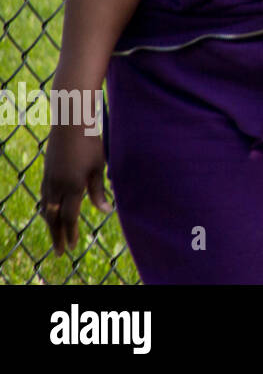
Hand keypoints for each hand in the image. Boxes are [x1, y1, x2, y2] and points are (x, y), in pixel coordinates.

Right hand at [39, 124, 112, 256]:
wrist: (70, 122)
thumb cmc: (91, 142)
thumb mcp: (99, 166)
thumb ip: (98, 191)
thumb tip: (106, 211)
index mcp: (72, 186)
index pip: (70, 217)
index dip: (71, 233)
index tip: (72, 247)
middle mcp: (56, 186)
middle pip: (54, 218)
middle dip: (57, 236)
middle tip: (60, 253)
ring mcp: (49, 179)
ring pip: (46, 208)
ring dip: (51, 224)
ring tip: (56, 235)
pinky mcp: (46, 172)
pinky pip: (44, 197)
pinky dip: (47, 210)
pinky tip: (50, 213)